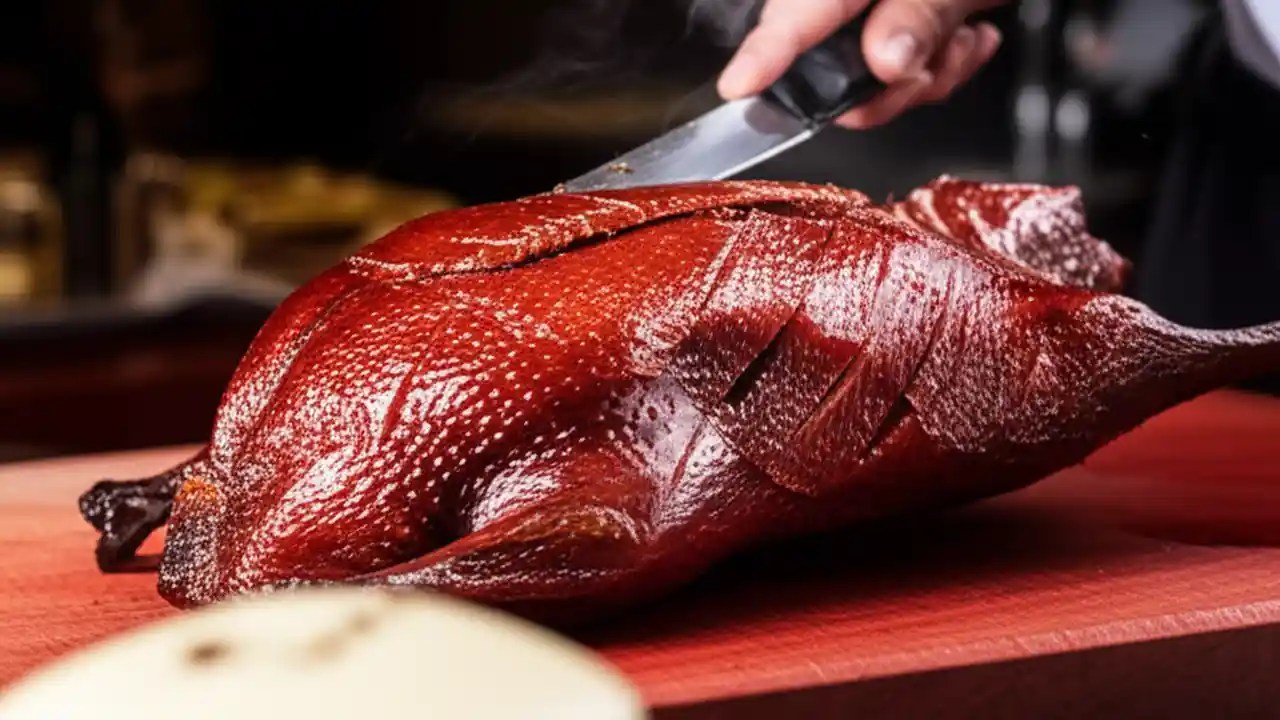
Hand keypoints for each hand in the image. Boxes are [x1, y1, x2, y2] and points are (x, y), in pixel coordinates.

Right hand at [718, 0, 1006, 128]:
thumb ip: (921, 12)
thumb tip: (884, 62)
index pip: (797, 9)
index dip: (766, 51)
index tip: (740, 85)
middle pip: (832, 56)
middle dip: (883, 83)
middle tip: (926, 74)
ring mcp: (880, 6)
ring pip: (873, 71)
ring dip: (926, 75)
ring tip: (963, 44)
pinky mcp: (907, 14)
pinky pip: (908, 59)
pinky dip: (943, 62)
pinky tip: (971, 38)